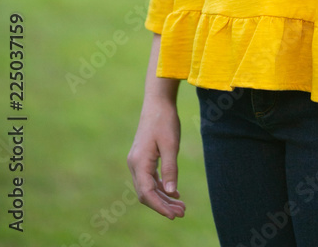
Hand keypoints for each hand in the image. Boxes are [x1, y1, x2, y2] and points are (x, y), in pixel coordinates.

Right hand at [127, 98, 185, 219]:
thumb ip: (170, 169)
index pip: (146, 193)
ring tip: (181, 206)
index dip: (160, 207)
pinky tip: (174, 193)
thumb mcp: (171, 145)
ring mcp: (137, 161)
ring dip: (163, 198)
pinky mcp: (143, 158)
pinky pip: (150, 179)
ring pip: (149, 187)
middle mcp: (134, 164)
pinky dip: (161, 187)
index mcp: (139, 162)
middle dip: (163, 205)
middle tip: (182, 213)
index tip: (174, 215)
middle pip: (146, 193)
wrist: (157, 102)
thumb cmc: (164, 121)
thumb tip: (170, 193)